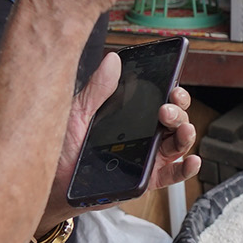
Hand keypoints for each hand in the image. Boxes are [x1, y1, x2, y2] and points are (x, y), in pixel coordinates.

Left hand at [44, 53, 201, 224]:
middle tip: (166, 110)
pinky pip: (172, 175)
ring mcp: (146, 156)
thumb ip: (98, 88)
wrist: (51, 183)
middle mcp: (142, 134)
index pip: (161, 99)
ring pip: (177, 144)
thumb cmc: (59, 148)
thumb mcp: (78, 113)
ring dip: (186, 135)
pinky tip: (191, 161)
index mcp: (130, 115)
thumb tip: (112, 60)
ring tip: (183, 131)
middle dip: (178, 112)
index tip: (173, 88)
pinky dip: (186, 169)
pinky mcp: (145, 179)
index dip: (173, 93)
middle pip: (174, 120)